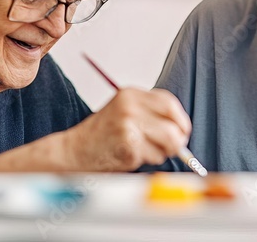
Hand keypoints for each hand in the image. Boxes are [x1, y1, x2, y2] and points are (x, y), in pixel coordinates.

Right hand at [63, 88, 190, 171]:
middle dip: (177, 140)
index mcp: (130, 94)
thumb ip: (149, 113)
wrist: (74, 151)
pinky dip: (149, 161)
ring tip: (145, 151)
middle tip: (170, 148)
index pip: (169, 103)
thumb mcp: (123, 112)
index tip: (181, 131)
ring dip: (163, 152)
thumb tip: (182, 128)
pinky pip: (155, 157)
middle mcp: (130, 106)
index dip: (180, 120)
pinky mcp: (129, 146)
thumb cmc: (101, 135)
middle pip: (174, 124)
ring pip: (169, 142)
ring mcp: (129, 126)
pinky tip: (132, 157)